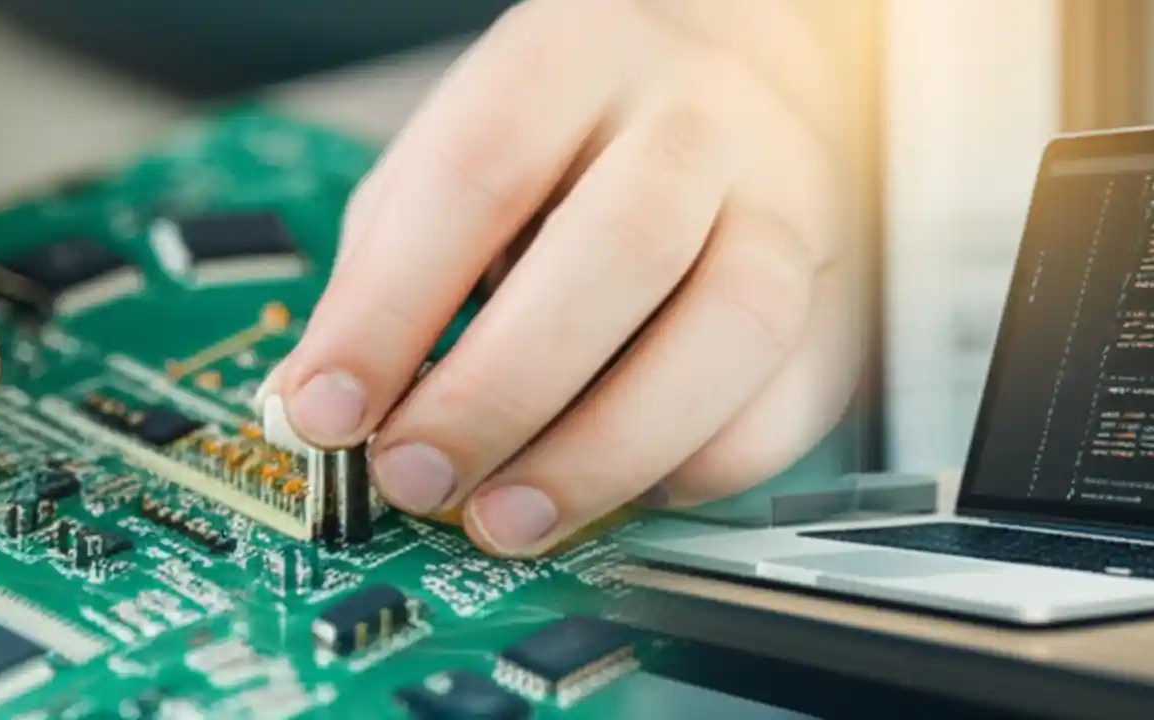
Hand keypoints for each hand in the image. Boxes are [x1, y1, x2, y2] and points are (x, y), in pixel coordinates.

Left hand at [272, 0, 858, 555]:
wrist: (732, 85)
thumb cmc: (574, 133)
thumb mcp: (457, 153)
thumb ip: (392, 265)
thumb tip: (318, 405)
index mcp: (578, 54)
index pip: (479, 170)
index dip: (392, 306)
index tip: (327, 411)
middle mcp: (699, 118)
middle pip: (620, 246)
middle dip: (502, 390)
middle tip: (419, 476)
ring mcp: (789, 204)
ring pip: (733, 328)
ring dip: (606, 450)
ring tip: (511, 515)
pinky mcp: (835, 298)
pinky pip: (783, 402)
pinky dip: (691, 470)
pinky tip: (618, 486)